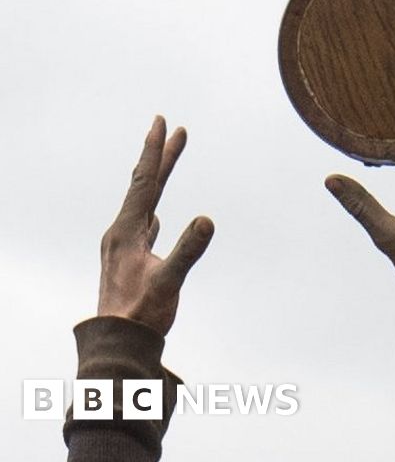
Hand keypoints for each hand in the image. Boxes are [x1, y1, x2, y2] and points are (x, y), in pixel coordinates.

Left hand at [97, 116, 213, 334]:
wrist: (117, 342)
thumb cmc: (141, 314)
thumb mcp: (168, 281)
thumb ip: (187, 250)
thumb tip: (207, 219)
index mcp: (127, 231)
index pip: (145, 182)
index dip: (156, 151)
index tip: (163, 122)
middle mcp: (122, 233)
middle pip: (144, 186)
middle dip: (160, 157)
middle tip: (172, 128)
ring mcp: (124, 247)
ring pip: (144, 204)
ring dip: (157, 181)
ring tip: (167, 164)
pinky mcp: (130, 262)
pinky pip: (143, 227)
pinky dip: (151, 212)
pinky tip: (155, 219)